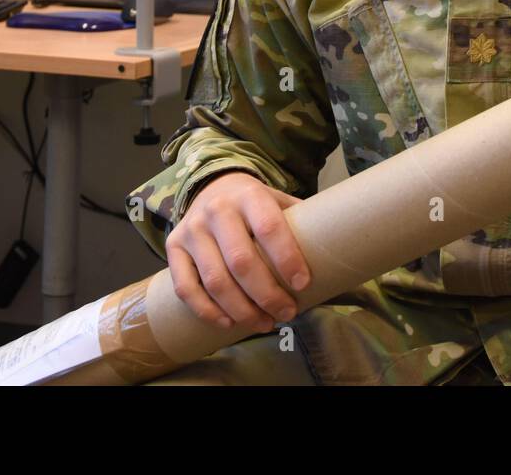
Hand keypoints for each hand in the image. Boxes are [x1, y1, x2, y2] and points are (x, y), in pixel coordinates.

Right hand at [165, 171, 310, 331]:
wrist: (213, 187)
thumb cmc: (255, 205)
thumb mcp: (278, 201)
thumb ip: (300, 222)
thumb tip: (337, 251)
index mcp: (250, 195)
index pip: (269, 228)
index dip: (287, 259)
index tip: (303, 285)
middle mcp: (217, 210)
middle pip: (241, 262)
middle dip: (267, 295)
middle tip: (287, 314)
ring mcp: (192, 229)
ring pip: (215, 280)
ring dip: (242, 310)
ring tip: (264, 323)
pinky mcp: (173, 248)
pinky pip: (186, 288)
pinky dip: (208, 311)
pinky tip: (229, 323)